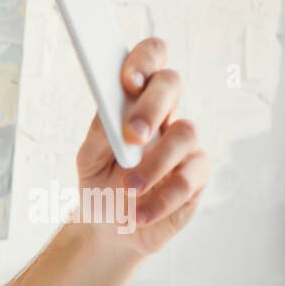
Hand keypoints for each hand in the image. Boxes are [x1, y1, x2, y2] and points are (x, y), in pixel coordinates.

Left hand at [74, 36, 209, 259]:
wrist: (108, 226)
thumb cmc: (99, 182)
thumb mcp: (88, 159)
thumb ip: (99, 132)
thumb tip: (112, 110)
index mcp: (136, 100)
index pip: (150, 59)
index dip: (144, 60)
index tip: (128, 81)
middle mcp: (165, 114)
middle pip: (172, 84)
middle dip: (152, 106)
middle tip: (132, 135)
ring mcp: (185, 143)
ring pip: (185, 133)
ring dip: (153, 164)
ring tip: (127, 189)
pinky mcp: (197, 175)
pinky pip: (188, 180)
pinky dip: (160, 200)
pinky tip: (139, 214)